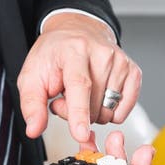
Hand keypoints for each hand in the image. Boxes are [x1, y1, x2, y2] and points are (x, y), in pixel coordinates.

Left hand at [17, 13, 141, 142]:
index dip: (78, 112)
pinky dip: (108, 111)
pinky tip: (97, 95)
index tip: (81, 134)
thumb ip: (31, 104)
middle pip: (93, 106)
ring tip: (81, 93)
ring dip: (92, 112)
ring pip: (108, 112)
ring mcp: (121, 62)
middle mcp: (101, 53)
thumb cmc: (55, 54)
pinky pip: (122, 111)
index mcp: (74, 50)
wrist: (77, 31)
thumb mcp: (32, 75)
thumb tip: (34, 129)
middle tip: (65, 96)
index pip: (79, 85)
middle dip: (76, 113)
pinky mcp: (133, 71)